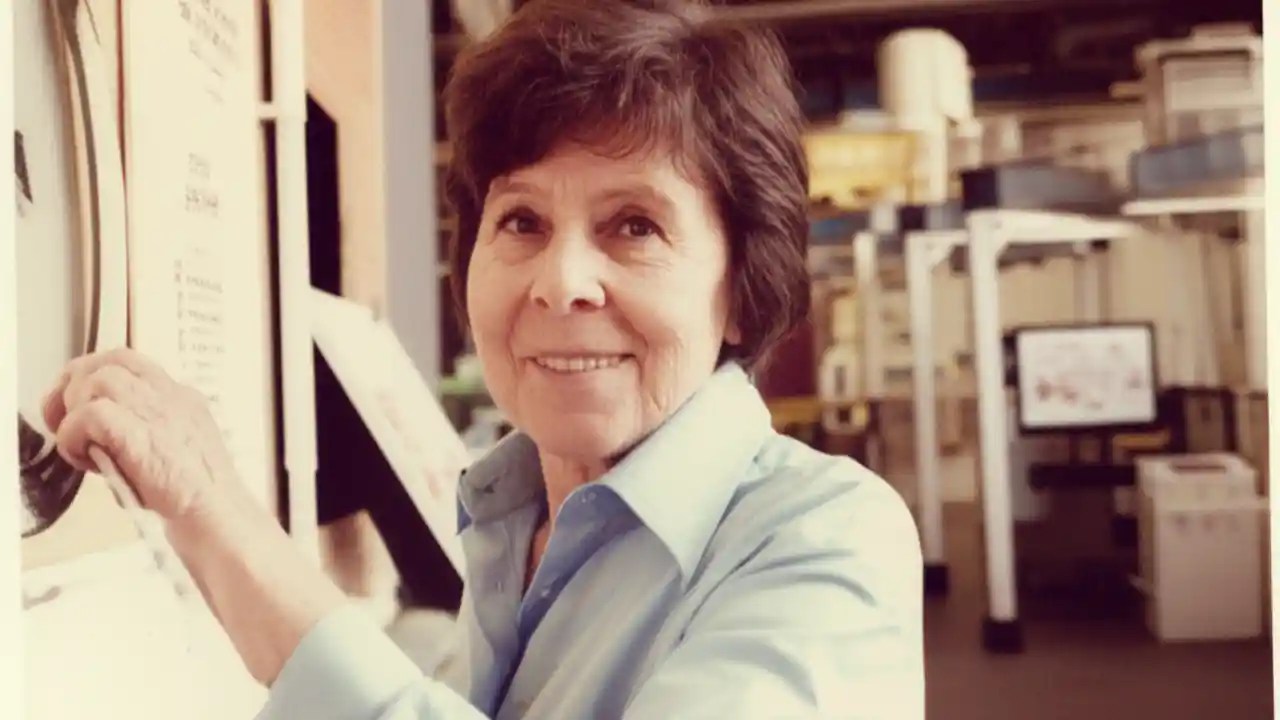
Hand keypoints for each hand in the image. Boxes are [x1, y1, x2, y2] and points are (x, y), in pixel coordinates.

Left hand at [43, 347, 238, 522]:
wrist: (217, 516)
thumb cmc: (193, 495)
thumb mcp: (174, 449)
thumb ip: (145, 431)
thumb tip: (98, 434)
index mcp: (180, 398)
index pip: (129, 362)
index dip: (92, 376)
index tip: (74, 406)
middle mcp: (171, 396)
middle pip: (111, 360)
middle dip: (75, 384)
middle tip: (61, 420)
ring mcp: (159, 411)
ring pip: (99, 379)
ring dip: (75, 411)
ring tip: (78, 445)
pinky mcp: (140, 434)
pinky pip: (90, 414)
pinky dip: (74, 435)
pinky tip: (84, 460)